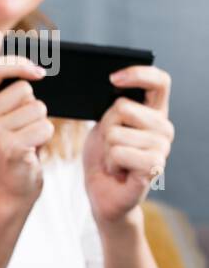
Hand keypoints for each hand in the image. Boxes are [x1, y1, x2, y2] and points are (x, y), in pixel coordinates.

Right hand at [0, 56, 51, 204]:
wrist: (10, 188)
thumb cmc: (9, 144)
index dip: (18, 64)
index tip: (38, 73)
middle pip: (23, 90)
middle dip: (32, 106)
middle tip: (19, 128)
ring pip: (37, 108)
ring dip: (39, 123)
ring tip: (25, 139)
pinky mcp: (9, 148)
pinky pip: (44, 126)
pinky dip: (45, 137)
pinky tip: (31, 150)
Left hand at [84, 65, 173, 226]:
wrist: (104, 193)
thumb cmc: (103, 159)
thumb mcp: (103, 128)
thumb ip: (113, 110)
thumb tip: (116, 93)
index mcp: (155, 113)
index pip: (159, 82)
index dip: (139, 74)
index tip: (113, 79)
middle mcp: (164, 128)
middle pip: (123, 107)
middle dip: (105, 127)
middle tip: (110, 146)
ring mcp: (162, 148)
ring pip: (116, 133)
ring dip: (106, 150)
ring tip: (115, 161)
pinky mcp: (154, 167)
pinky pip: (119, 152)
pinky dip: (110, 163)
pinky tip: (118, 171)